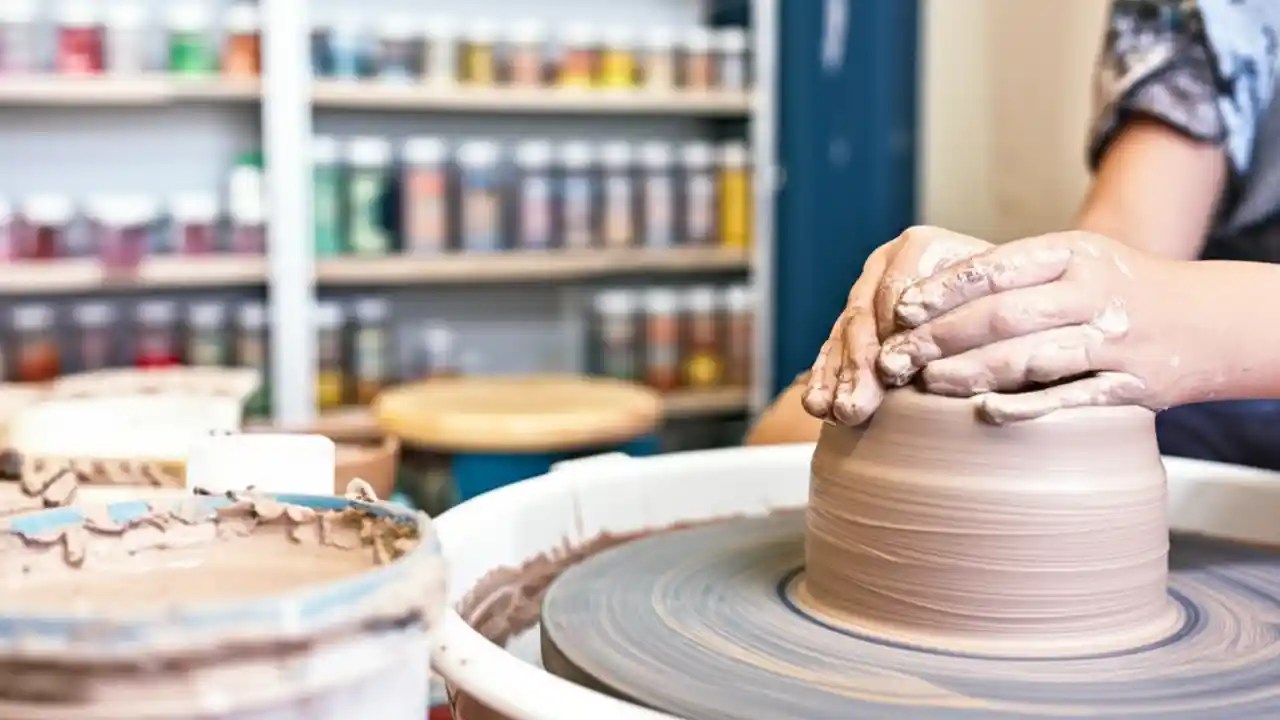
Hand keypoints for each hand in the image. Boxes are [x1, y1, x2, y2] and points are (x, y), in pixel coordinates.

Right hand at [802, 226, 992, 424]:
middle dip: (859, 365)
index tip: (891, 373)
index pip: (899, 290)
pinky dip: (826, 378)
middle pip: (866, 314)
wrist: (1005, 312)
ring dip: (837, 377)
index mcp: (929, 249)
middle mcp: (890, 261)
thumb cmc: (1017, 319)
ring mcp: (867, 290)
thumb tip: (963, 366)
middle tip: (856, 405)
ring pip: (845, 334)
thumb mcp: (1010, 316)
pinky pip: (832, 348)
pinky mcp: (855, 320)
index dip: (894, 333)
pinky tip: (817, 405)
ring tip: (831, 411)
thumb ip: (991, 334)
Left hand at [877, 231, 1184, 422]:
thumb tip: (920, 293)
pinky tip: (984, 412)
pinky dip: (1026, 406)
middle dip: (940, 338)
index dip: (945, 290)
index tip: (903, 310)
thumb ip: (1012, 274)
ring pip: (1029, 357)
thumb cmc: (1117, 288)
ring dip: (970, 372)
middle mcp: (1094, 292)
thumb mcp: (1075, 261)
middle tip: (894, 358)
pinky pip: (1070, 398)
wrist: (1210, 321)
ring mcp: (1114, 340)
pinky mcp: (1130, 386)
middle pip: (1003, 315)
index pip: (997, 267)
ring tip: (924, 383)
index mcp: (1074, 253)